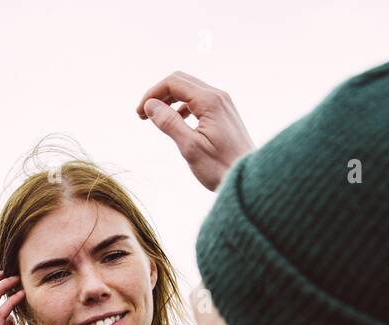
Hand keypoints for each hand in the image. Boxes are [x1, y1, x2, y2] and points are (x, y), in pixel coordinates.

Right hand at [136, 72, 255, 190]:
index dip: (152, 94)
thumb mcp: (190, 147)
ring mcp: (223, 104)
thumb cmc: (221, 167)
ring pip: (190, 90)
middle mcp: (218, 96)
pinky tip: (176, 121)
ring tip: (156, 118)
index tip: (139, 114)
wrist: (249, 179)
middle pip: (181, 81)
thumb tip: (150, 105)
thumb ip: (169, 123)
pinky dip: (182, 106)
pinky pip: (199, 100)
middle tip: (143, 114)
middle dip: (159, 94)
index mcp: (209, 101)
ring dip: (170, 100)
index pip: (173, 83)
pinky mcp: (224, 113)